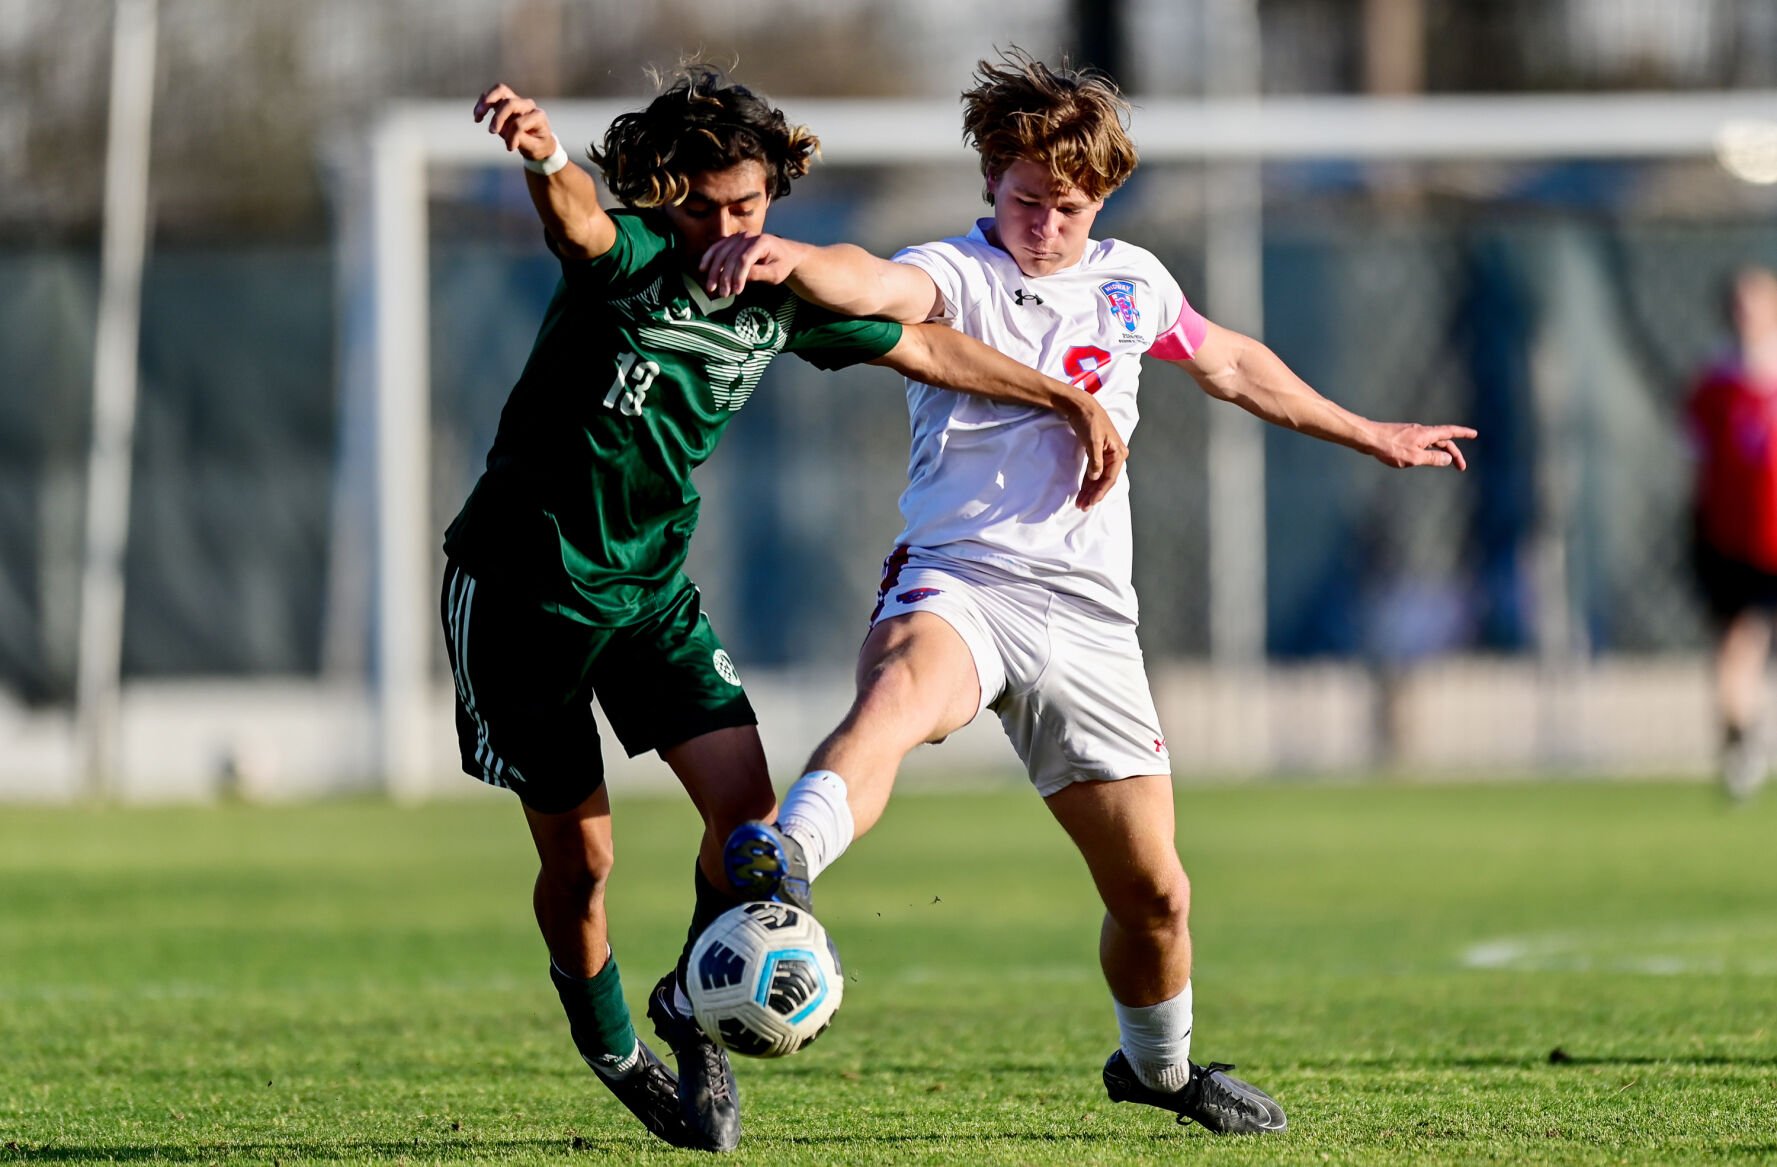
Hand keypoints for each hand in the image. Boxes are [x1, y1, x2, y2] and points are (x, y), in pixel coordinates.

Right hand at [473, 82, 557, 162]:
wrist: (540, 140)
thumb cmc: (538, 145)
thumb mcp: (534, 148)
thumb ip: (521, 139)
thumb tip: (504, 130)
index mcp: (538, 116)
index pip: (520, 123)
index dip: (512, 137)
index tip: (510, 148)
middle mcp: (528, 105)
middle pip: (510, 103)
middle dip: (498, 117)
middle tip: (492, 132)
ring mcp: (517, 101)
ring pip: (500, 91)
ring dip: (486, 102)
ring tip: (477, 116)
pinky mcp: (507, 101)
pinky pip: (494, 95)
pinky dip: (483, 102)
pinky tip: (477, 116)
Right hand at [698, 233, 809, 296]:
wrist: (784, 253)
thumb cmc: (781, 264)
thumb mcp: (776, 273)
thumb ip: (760, 274)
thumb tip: (742, 278)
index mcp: (762, 242)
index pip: (745, 259)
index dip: (738, 276)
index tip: (736, 292)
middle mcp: (748, 236)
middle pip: (730, 256)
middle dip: (724, 277)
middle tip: (722, 294)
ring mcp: (738, 237)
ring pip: (721, 252)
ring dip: (714, 271)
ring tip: (711, 288)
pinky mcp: (732, 240)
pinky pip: (717, 247)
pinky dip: (709, 257)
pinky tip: (703, 269)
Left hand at [1063, 394, 1128, 508]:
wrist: (1080, 406)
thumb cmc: (1089, 420)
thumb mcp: (1093, 441)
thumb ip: (1096, 461)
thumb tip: (1096, 478)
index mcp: (1118, 452)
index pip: (1110, 478)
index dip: (1100, 492)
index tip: (1090, 502)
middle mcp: (1116, 455)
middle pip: (1105, 480)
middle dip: (1094, 494)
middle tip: (1082, 507)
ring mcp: (1107, 454)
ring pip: (1099, 477)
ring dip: (1090, 490)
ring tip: (1081, 503)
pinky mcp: (1098, 453)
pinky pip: (1094, 471)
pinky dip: (1088, 481)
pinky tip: (1083, 490)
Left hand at [1368, 423, 1476, 469]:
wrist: (1368, 438)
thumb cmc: (1389, 447)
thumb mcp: (1414, 457)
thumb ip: (1433, 459)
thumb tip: (1447, 459)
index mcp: (1427, 434)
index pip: (1450, 432)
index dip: (1463, 433)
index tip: (1474, 434)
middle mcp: (1421, 431)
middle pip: (1443, 440)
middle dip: (1454, 453)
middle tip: (1461, 467)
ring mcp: (1411, 434)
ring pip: (1432, 443)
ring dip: (1442, 452)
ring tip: (1447, 464)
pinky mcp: (1402, 438)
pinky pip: (1421, 444)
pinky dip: (1429, 451)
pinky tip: (1424, 458)